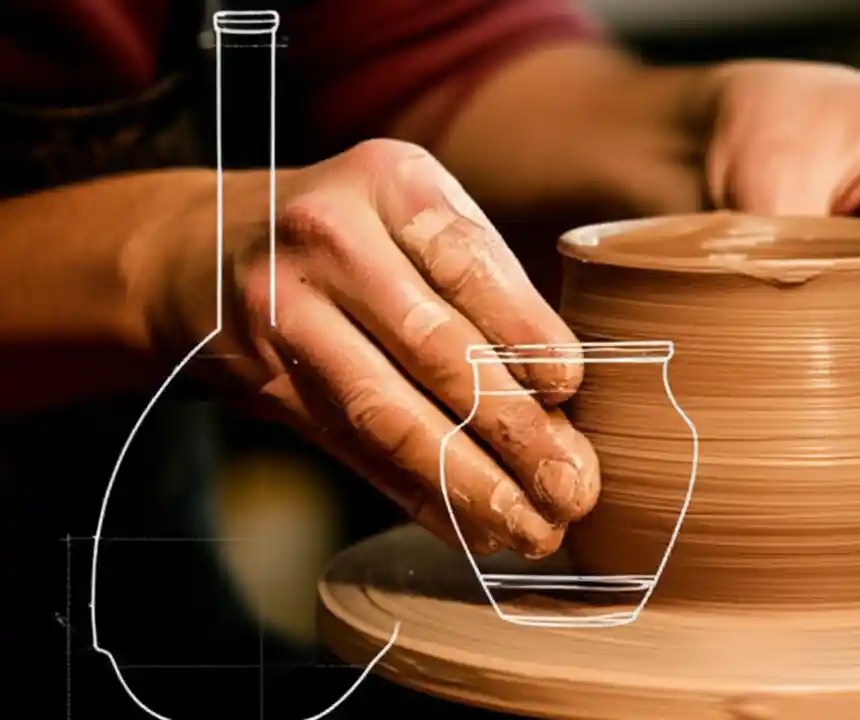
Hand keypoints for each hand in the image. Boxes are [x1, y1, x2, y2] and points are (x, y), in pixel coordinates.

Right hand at [147, 139, 599, 556]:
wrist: (203, 248)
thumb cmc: (355, 233)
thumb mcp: (413, 213)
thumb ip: (480, 280)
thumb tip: (566, 395)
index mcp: (389, 182)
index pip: (466, 261)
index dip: (522, 329)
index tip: (570, 386)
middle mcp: (329, 240)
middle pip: (432, 347)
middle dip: (513, 429)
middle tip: (574, 487)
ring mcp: (285, 314)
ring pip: (389, 414)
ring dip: (470, 484)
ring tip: (534, 529)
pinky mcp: (266, 384)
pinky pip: (357, 451)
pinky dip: (421, 498)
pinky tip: (475, 531)